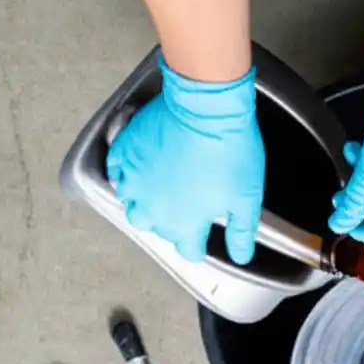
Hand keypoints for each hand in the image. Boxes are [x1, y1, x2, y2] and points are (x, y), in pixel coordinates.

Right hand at [107, 57, 264, 263]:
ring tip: (161, 189)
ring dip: (144, 200)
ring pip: (131, 203)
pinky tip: (141, 168)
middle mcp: (152, 209)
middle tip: (186, 206)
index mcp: (183, 224)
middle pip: (157, 228)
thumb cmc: (229, 150)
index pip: (188, 250)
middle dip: (171, 222)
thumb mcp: (247, 199)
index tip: (202, 238)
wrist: (207, 107)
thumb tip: (240, 256)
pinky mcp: (124, 152)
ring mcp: (134, 180)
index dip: (198, 245)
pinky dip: (126, 174)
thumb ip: (241, 233)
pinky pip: (116, 172)